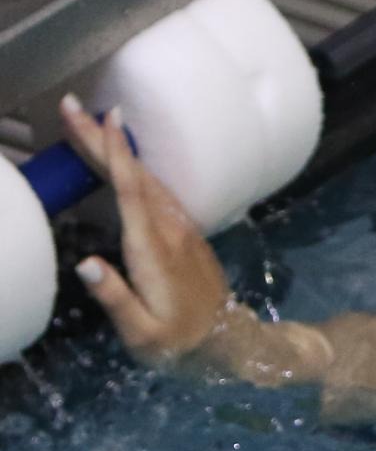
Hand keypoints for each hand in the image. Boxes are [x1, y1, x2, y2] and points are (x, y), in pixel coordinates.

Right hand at [59, 94, 232, 363]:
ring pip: (147, 181)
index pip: (132, 194)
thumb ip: (115, 298)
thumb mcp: (142, 333)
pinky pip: (156, 193)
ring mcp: (181, 232)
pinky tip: (120, 159)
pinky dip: (133, 170)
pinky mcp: (185, 236)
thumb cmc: (179, 343)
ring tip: (88, 123)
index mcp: (153, 252)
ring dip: (117, 150)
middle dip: (104, 140)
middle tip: (73, 106)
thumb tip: (85, 265)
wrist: (227, 345)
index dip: (117, 156)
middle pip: (135, 177)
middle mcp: (170, 233)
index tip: (105, 120)